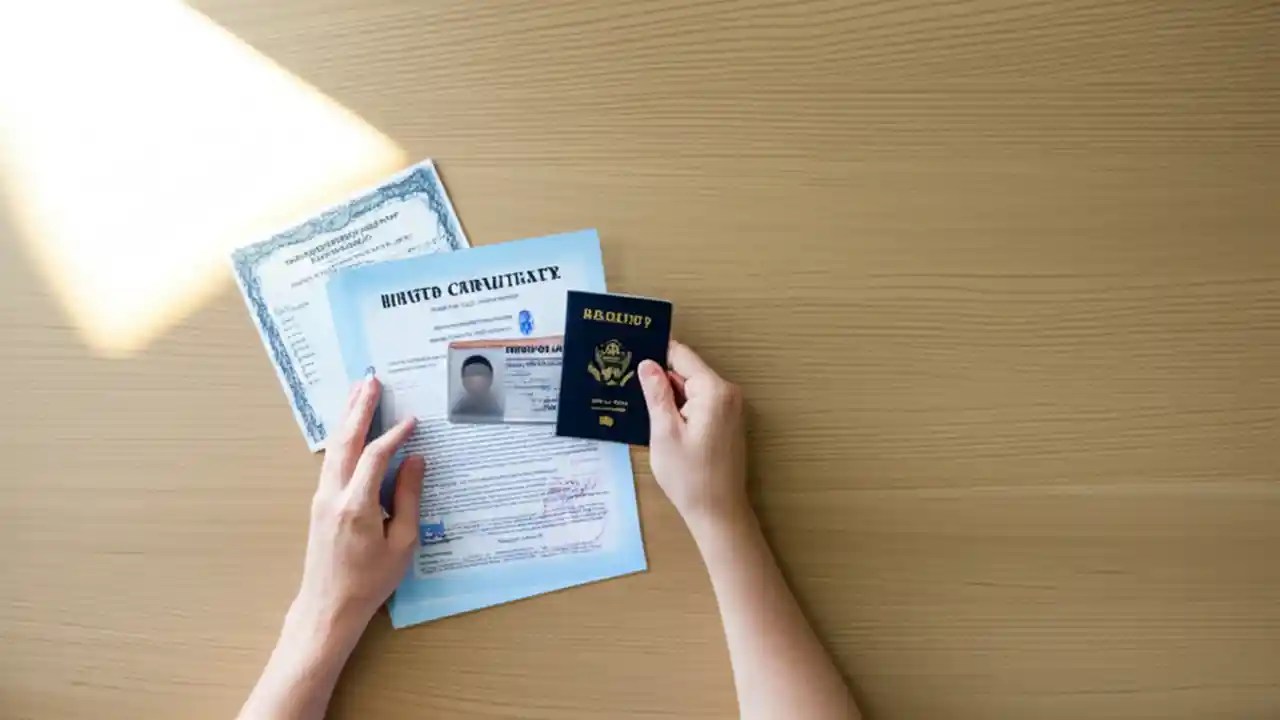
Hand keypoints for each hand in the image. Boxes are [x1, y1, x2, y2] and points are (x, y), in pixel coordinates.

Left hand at [296, 375, 422, 631]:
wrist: (328, 606)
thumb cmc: (370, 581)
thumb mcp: (402, 544)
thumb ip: (408, 498)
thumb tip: (415, 460)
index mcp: (356, 506)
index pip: (376, 456)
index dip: (395, 435)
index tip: (413, 420)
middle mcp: (332, 495)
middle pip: (346, 441)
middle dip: (359, 408)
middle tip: (371, 380)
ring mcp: (321, 497)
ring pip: (334, 447)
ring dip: (347, 418)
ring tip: (358, 392)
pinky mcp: (319, 503)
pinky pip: (331, 460)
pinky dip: (342, 438)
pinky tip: (350, 427)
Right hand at [639, 340, 748, 532]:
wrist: (718, 512)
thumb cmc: (689, 476)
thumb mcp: (664, 432)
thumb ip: (657, 394)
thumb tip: (647, 364)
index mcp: (714, 391)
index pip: (682, 355)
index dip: (656, 351)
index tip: (631, 347)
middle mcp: (727, 393)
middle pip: (687, 370)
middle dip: (660, 374)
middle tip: (626, 376)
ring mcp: (730, 408)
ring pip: (691, 387)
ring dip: (668, 392)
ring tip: (637, 397)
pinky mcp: (727, 422)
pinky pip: (700, 402)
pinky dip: (680, 406)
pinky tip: (659, 417)